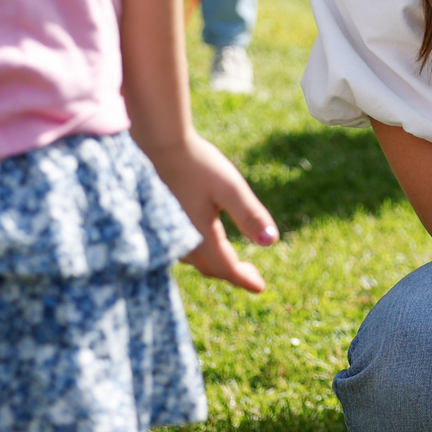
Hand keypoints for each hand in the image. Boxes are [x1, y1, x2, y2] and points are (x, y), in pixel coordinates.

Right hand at [146, 130, 278, 293]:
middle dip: (233, 274)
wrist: (160, 144)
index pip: (226, 268)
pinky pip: (183, 249)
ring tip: (233, 260)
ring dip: (216, 265)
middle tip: (253, 275)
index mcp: (201, 235)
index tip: (261, 287)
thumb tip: (272, 242)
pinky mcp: (161, 222)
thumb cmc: (197, 163)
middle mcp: (181, 240)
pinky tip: (207, 242)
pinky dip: (200, 254)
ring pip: (195, 260)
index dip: (245, 280)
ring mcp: (168, 232)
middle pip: (211, 268)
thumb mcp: (230, 187)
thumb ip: (250, 215)